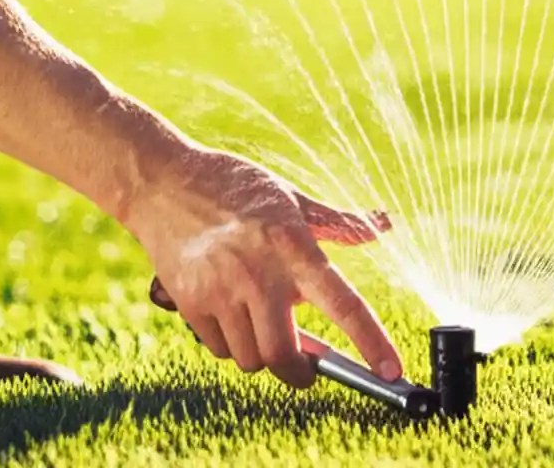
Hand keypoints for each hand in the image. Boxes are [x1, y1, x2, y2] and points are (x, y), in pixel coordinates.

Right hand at [127, 144, 398, 388]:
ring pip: (251, 358)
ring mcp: (220, 290)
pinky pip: (219, 348)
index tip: (391, 370)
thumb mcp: (289, 197)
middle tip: (307, 368)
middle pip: (285, 355)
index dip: (370, 341)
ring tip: (262, 324)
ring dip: (262, 354)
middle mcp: (258, 272)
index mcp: (292, 245)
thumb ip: (337, 222)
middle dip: (300, 372)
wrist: (162, 181)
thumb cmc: (233, 186)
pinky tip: (232, 314)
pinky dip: (232, 344)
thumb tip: (384, 226)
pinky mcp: (190, 301)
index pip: (342, 302)